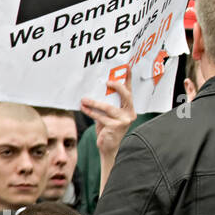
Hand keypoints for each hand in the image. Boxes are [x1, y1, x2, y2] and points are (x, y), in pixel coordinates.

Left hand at [80, 80, 135, 194]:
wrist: (109, 148)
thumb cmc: (108, 129)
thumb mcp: (108, 114)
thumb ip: (106, 104)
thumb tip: (94, 91)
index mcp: (129, 107)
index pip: (129, 90)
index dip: (128, 78)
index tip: (126, 66)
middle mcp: (130, 112)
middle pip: (125, 95)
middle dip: (117, 86)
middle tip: (107, 81)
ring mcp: (124, 120)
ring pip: (108, 107)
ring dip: (94, 103)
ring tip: (84, 99)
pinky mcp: (116, 126)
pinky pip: (101, 117)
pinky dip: (91, 112)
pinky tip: (84, 108)